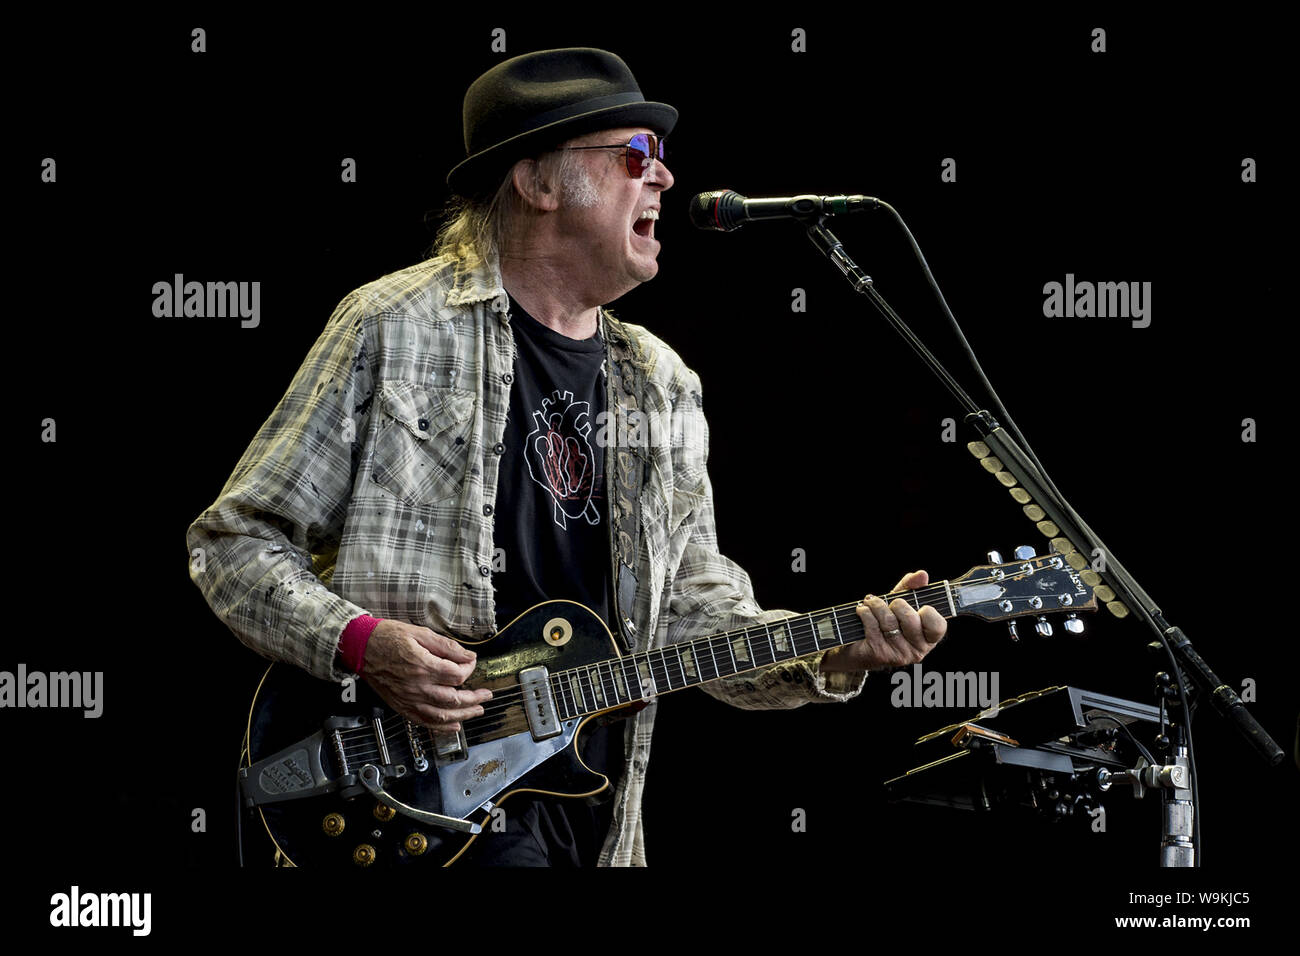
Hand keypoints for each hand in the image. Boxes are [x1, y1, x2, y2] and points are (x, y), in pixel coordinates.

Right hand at [361, 619, 491, 733]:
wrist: (361, 648)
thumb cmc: (387, 637)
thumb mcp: (420, 633)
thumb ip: (446, 646)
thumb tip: (467, 655)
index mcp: (423, 666)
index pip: (458, 675)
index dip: (469, 668)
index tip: (470, 661)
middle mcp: (417, 686)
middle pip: (454, 699)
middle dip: (474, 698)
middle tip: (486, 695)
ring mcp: (409, 699)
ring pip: (442, 715)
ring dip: (463, 715)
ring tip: (477, 711)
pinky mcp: (401, 706)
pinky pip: (424, 721)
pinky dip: (441, 727)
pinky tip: (454, 726)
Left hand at [821, 570, 946, 672]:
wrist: (859, 648)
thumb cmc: (885, 623)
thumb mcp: (900, 605)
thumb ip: (912, 588)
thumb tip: (922, 574)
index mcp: (928, 639)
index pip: (938, 625)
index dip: (928, 612)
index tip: (919, 607)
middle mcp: (917, 651)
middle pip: (910, 618)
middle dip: (896, 604)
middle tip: (890, 603)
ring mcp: (898, 654)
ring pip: (888, 620)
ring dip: (876, 605)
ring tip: (871, 602)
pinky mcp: (879, 654)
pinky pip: (872, 624)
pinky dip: (864, 612)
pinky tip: (862, 610)